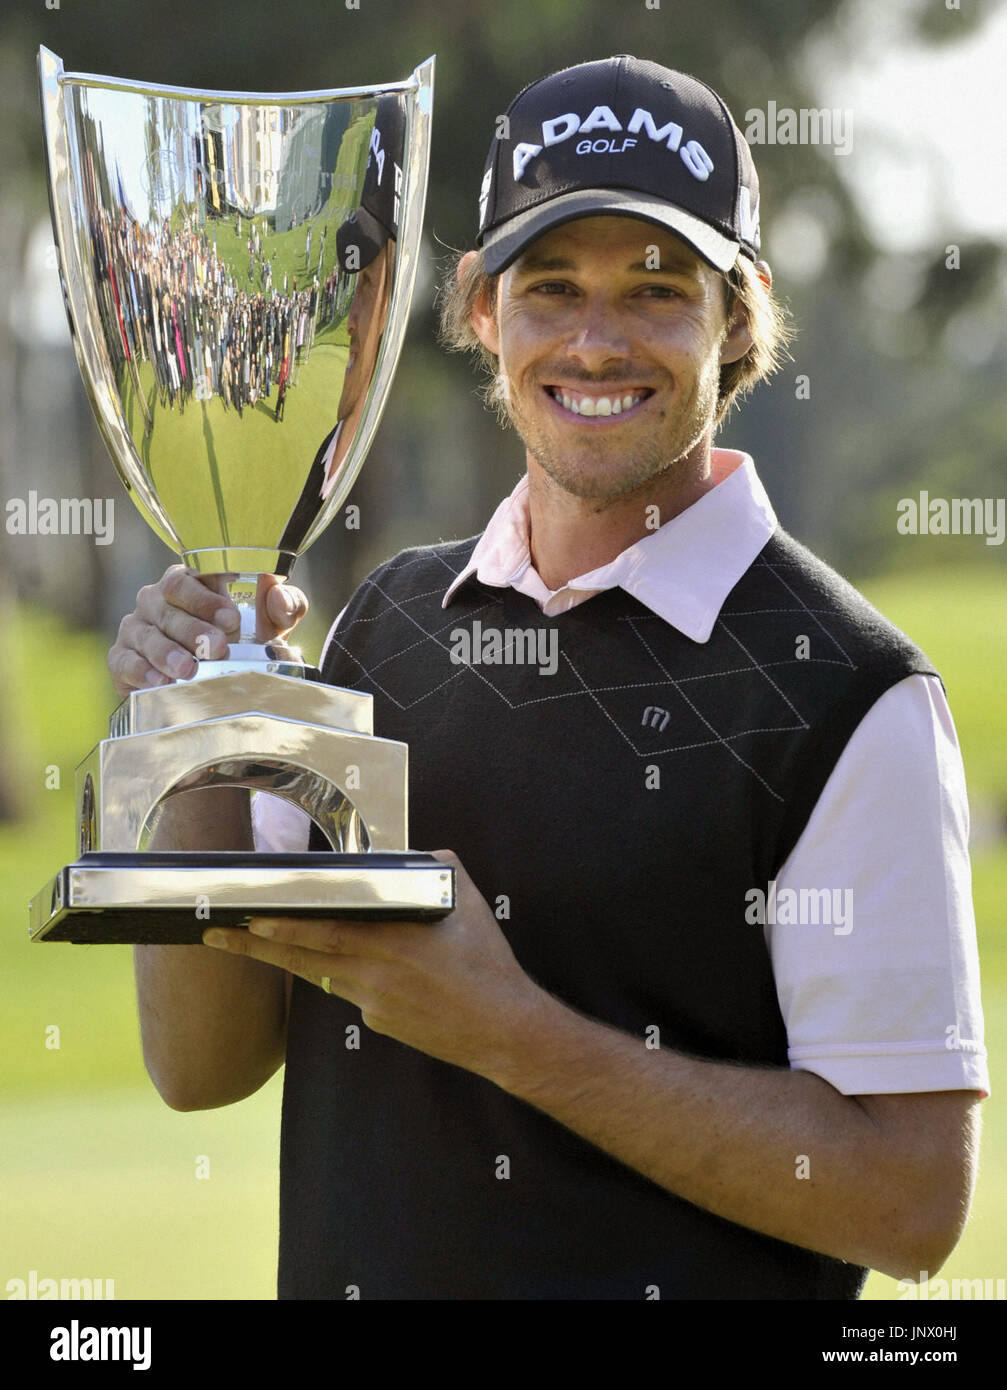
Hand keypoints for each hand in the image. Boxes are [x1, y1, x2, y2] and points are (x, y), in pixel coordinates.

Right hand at [107, 565, 307, 697]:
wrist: (210, 684)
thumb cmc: (241, 642)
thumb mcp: (270, 624)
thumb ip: (284, 606)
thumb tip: (279, 597)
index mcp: (190, 582)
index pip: (190, 578)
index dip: (208, 597)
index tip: (231, 619)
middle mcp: (157, 599)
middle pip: (167, 604)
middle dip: (193, 627)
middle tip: (217, 646)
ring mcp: (136, 627)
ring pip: (146, 633)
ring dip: (167, 651)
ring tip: (189, 668)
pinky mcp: (121, 659)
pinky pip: (124, 661)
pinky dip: (142, 671)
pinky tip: (160, 681)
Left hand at [201, 850, 547, 1081]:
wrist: (503, 1030)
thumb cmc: (487, 962)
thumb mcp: (465, 901)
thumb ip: (433, 867)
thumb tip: (406, 854)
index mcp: (392, 942)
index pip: (324, 932)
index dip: (282, 927)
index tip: (248, 919)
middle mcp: (373, 975)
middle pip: (302, 958)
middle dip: (253, 947)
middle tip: (215, 936)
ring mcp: (372, 1003)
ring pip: (318, 974)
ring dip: (283, 958)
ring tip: (243, 942)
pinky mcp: (377, 1022)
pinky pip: (347, 990)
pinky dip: (335, 973)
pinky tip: (335, 962)